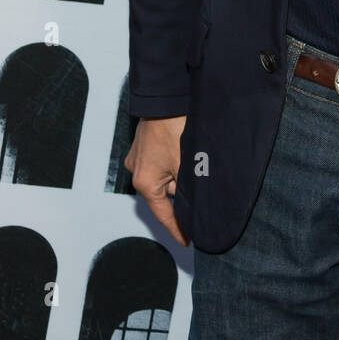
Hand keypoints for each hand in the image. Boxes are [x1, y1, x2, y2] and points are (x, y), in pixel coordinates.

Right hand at [124, 116, 189, 246]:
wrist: (164, 98)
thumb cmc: (174, 130)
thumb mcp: (186, 165)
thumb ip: (190, 190)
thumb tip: (199, 208)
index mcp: (145, 182)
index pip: (164, 214)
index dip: (177, 229)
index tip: (187, 241)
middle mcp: (137, 172)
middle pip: (165, 193)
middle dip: (183, 192)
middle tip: (201, 189)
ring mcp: (138, 158)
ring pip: (165, 176)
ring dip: (179, 174)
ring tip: (195, 164)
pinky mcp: (143, 145)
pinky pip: (161, 162)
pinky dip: (174, 162)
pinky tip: (186, 153)